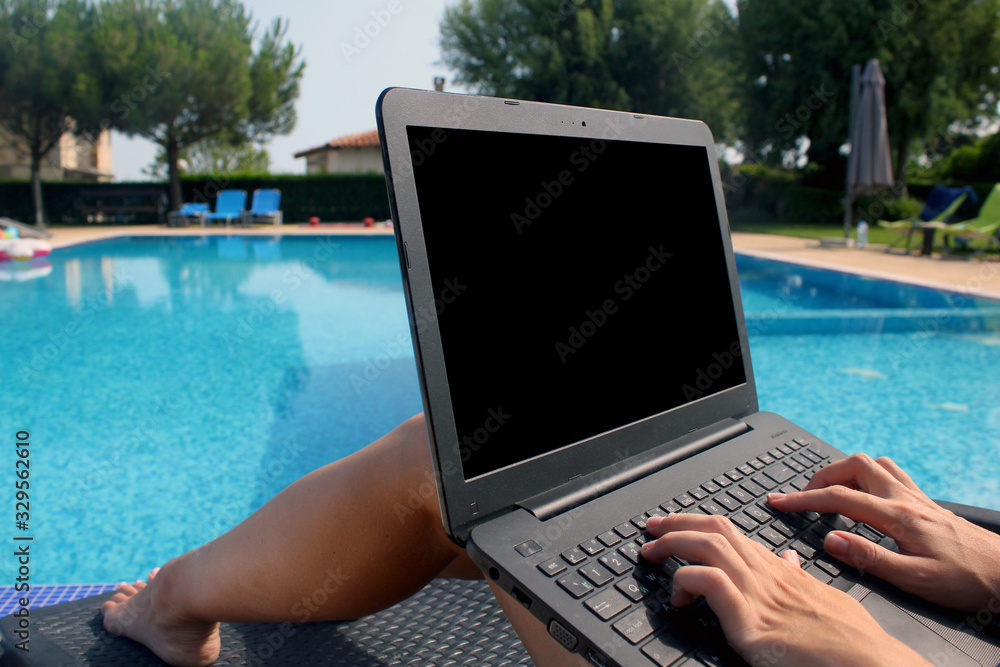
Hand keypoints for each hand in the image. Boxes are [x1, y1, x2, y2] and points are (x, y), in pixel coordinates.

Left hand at [643, 513, 928, 666]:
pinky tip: (680, 598)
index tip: (674, 526)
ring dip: (672, 544)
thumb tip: (787, 560)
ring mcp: (761, 597)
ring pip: (708, 547)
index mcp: (783, 572)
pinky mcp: (754, 625)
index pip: (732, 534)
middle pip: (715, 530)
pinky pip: (711, 583)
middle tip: (651, 530)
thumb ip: (800, 579)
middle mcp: (770, 576)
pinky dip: (687, 581)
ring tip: (651, 554)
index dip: (699, 525)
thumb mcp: (825, 601)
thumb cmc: (856, 644)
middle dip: (677, 524)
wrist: (876, 666)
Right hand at [768, 453, 999, 612]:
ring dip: (846, 470)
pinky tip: (868, 493)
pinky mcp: (928, 503)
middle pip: (854, 465)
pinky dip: (870, 474)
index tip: (778, 502)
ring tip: (830, 490)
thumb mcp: (915, 579)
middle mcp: (906, 498)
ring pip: (874, 463)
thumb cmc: (967, 581)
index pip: (839, 498)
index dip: (802, 499)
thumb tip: (830, 539)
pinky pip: (893, 472)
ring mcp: (919, 497)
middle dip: (822, 476)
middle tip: (804, 497)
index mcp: (898, 516)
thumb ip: (869, 557)